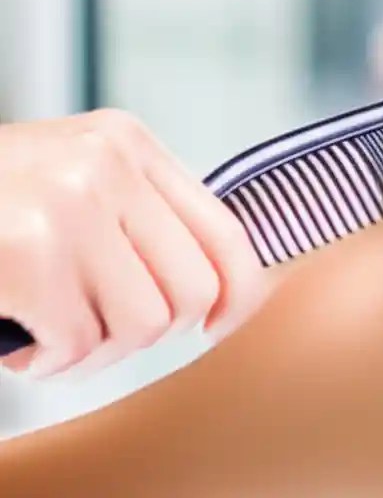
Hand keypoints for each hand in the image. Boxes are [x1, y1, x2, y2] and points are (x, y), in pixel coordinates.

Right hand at [0, 110, 267, 378]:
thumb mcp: (71, 181)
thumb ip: (138, 217)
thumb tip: (219, 294)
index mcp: (126, 143)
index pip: (224, 230)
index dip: (237, 294)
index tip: (219, 327)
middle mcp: (106, 164)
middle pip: (191, 289)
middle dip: (148, 331)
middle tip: (96, 330)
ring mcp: (68, 203)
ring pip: (142, 324)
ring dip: (95, 352)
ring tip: (51, 333)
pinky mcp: (28, 252)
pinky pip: (79, 344)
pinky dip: (48, 363)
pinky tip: (20, 339)